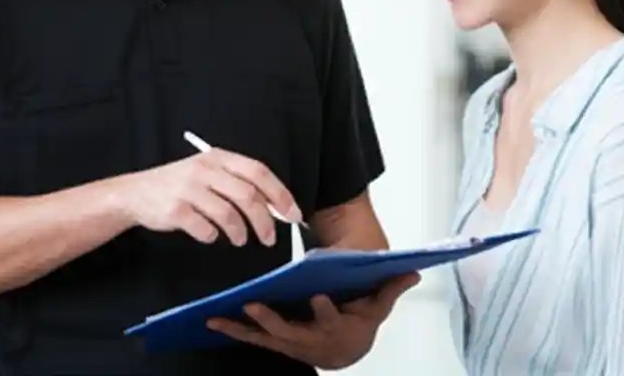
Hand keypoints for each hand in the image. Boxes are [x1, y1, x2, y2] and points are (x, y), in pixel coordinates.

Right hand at [116, 147, 298, 246]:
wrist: (136, 193)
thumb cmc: (180, 186)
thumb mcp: (208, 173)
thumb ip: (238, 184)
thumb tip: (275, 208)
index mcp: (218, 158)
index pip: (258, 172)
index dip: (280, 194)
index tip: (293, 214)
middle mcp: (204, 169)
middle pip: (247, 195)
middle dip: (265, 221)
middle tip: (270, 239)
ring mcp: (188, 189)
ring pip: (228, 214)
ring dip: (240, 233)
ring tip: (239, 240)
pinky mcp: (175, 210)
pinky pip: (204, 228)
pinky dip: (212, 236)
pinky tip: (209, 235)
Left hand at [205, 272, 420, 368]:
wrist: (346, 351)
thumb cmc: (359, 323)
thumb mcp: (377, 306)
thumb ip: (390, 288)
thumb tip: (412, 271)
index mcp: (338, 328)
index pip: (333, 320)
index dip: (325, 311)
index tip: (318, 297)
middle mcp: (312, 341)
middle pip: (291, 332)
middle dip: (272, 320)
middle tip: (253, 305)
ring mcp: (291, 344)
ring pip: (265, 338)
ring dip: (242, 329)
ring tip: (218, 318)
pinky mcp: (276, 343)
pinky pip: (253, 338)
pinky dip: (233, 331)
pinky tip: (210, 321)